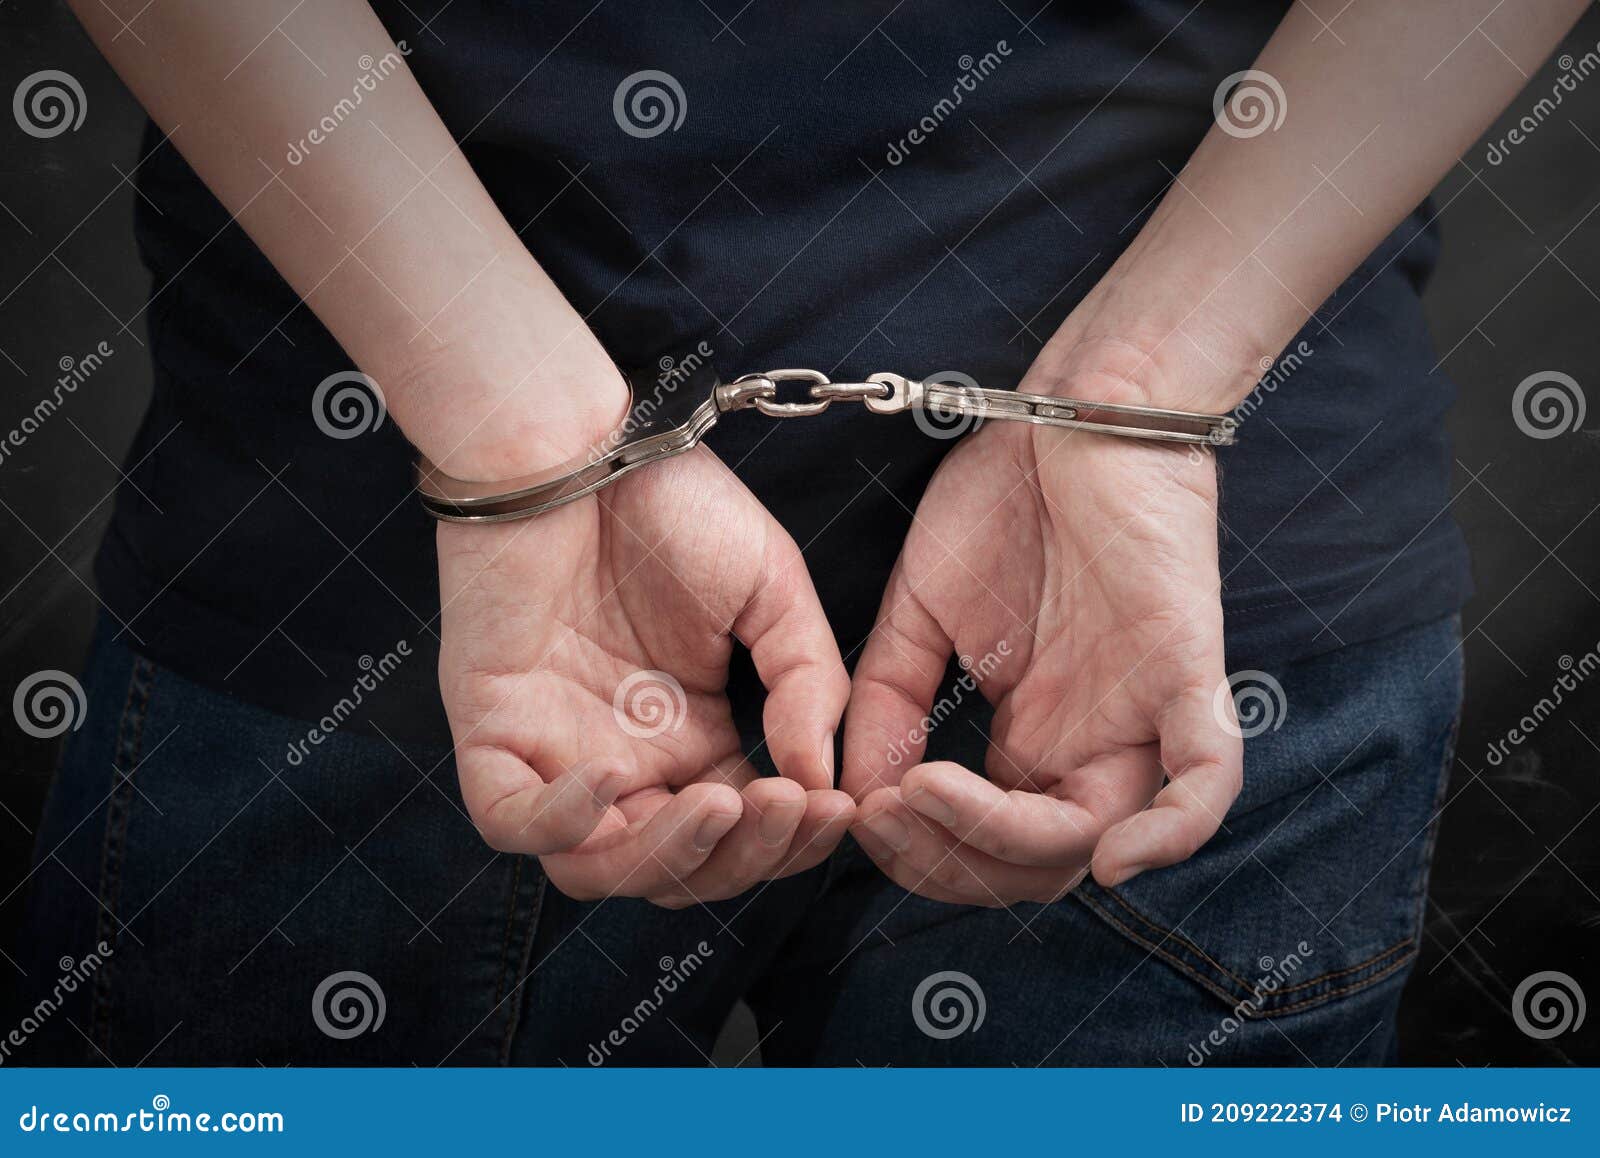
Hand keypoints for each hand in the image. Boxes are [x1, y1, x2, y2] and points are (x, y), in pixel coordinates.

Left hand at [439, 443, 853, 907]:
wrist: (579, 440)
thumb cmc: (674, 504)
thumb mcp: (774, 590)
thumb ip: (808, 683)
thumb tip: (822, 779)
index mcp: (694, 737)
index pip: (742, 836)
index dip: (791, 842)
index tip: (837, 805)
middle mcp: (628, 760)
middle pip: (679, 869)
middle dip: (746, 854)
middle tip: (789, 802)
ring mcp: (555, 752)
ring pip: (598, 868)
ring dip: (668, 855)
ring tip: (724, 801)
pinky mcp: (491, 729)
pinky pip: (512, 823)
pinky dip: (564, 824)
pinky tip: (617, 779)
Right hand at [843, 341, 1242, 905]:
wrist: (1070, 408)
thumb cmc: (1003, 497)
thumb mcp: (920, 612)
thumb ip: (888, 701)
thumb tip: (855, 787)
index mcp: (1032, 733)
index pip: (983, 843)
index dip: (920, 850)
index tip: (857, 808)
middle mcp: (1087, 740)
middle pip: (1034, 866)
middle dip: (948, 859)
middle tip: (883, 811)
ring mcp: (1139, 711)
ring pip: (1097, 838)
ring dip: (1006, 844)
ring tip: (925, 792)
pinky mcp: (1188, 669)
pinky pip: (1206, 777)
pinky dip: (1173, 834)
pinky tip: (1115, 855)